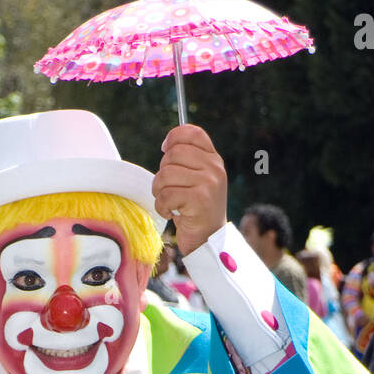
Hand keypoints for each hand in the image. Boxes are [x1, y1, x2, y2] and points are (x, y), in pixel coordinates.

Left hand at [152, 125, 226, 256]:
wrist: (209, 240)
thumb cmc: (196, 210)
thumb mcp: (198, 180)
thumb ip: (188, 161)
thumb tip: (167, 144)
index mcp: (214, 160)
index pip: (192, 133)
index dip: (174, 137)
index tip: (165, 150)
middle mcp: (214, 168)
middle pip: (173, 154)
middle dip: (162, 173)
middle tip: (167, 189)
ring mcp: (208, 183)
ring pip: (166, 175)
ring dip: (159, 191)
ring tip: (168, 203)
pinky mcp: (199, 200)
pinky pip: (166, 195)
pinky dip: (162, 207)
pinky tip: (170, 213)